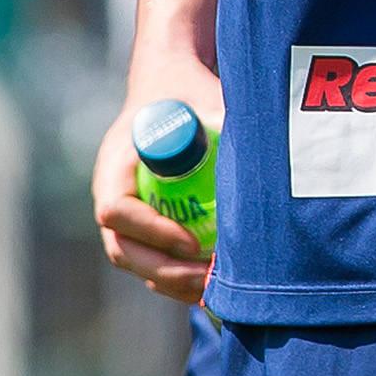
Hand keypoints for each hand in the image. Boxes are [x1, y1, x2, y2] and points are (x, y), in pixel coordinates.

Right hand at [88, 60, 224, 307]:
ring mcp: (122, 215)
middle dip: (164, 271)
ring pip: (135, 261)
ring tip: (213, 288)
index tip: (192, 241)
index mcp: (116, 163)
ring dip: (170, 282)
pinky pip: (148, 263)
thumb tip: (263, 161)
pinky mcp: (139, 227)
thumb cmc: (190, 94)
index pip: (117, 210)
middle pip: (123, 248)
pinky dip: (174, 280)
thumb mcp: (208, 100)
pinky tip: (209, 287)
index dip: (152, 231)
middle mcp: (111, 193)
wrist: (170, 88)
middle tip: (208, 278)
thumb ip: (229, 123)